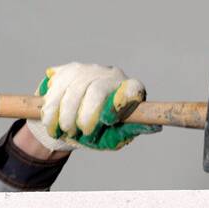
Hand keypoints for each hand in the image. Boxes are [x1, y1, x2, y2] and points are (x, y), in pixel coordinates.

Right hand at [24, 62, 160, 151]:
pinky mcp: (68, 71)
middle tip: (78, 132)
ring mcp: (89, 70)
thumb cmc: (100, 132)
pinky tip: (52, 123)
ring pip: (73, 89)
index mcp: (129, 90)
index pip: (131, 89)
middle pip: (96, 89)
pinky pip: (57, 87)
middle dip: (84, 114)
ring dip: (65, 114)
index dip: (119, 102)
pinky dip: (52, 108)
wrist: (71, 126)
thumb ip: (131, 130)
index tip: (107, 120)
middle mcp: (111, 75)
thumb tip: (156, 127)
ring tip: (64, 131)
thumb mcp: (115, 136)